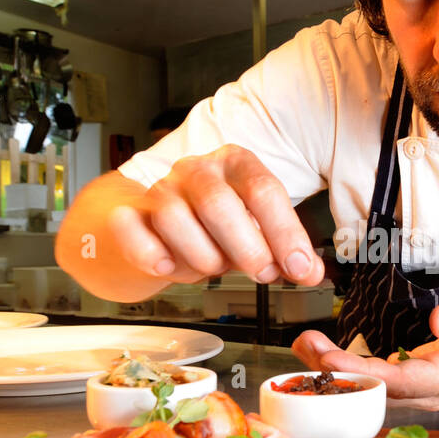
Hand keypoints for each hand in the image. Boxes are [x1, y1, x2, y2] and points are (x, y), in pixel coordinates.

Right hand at [106, 145, 324, 285]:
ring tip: (214, 268)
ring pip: (174, 218)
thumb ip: (285, 252)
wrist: (159, 227)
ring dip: (201, 256)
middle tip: (262, 274)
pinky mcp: (129, 214)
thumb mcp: (258, 234)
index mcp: (236, 164)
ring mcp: (159, 190)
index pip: (263, 190)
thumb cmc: (216, 229)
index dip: (285, 233)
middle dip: (246, 248)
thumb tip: (309, 271)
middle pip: (218, 202)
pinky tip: (168, 267)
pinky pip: (130, 229)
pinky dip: (149, 253)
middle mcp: (196, 170)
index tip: (299, 267)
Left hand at [292, 296, 438, 400]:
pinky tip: (319, 351)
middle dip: (336, 371)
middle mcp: (428, 390)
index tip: (332, 361)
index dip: (364, 375)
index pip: (400, 381)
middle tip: (306, 344)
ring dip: (333, 369)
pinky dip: (343, 367)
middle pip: (376, 389)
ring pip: (370, 387)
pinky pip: (372, 380)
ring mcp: (417, 389)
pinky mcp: (409, 380)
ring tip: (304, 344)